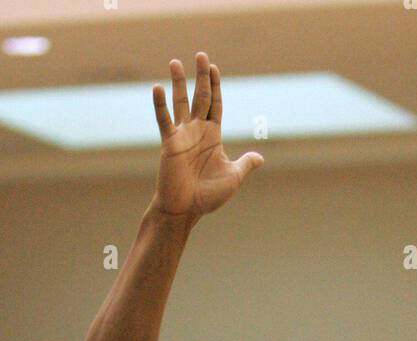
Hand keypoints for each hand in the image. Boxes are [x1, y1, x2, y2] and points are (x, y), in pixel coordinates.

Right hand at [151, 52, 262, 220]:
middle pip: (200, 97)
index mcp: (213, 136)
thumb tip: (260, 158)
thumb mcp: (233, 178)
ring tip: (175, 62)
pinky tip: (157, 88)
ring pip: (181, 103)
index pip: (215, 104)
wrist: (186, 210)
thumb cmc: (208, 196)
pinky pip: (164, 121)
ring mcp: (182, 135)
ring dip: (178, 83)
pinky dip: (160, 105)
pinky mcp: (169, 143)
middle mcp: (197, 131)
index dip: (215, 86)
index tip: (213, 68)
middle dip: (201, 76)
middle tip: (201, 55)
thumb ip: (245, 165)